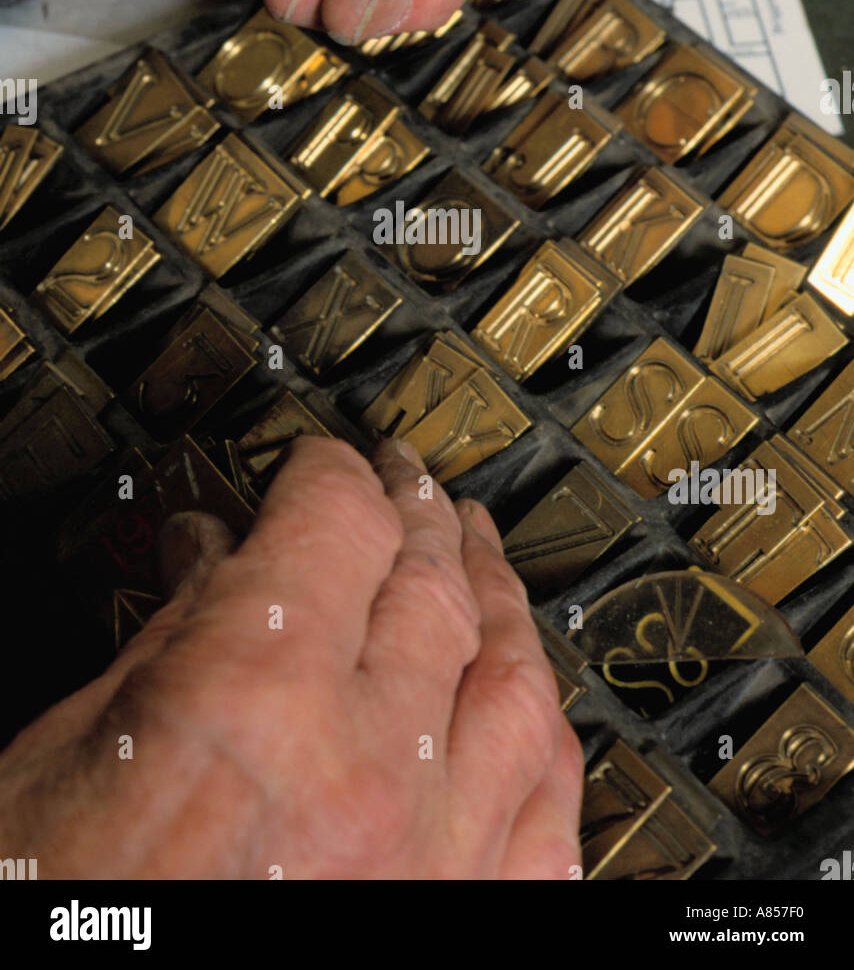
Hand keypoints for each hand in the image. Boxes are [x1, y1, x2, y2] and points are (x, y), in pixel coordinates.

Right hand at [0, 437, 581, 878]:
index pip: (332, 521)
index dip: (326, 471)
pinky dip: (542, 724)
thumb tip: (212, 554)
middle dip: (414, 510)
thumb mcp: (67, 760)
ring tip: (475, 552)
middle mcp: (366, 769)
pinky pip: (549, 798)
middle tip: (406, 479)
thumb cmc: (53, 913)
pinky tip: (531, 693)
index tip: (319, 463)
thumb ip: (170, 641)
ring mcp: (438, 854)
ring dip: (493, 595)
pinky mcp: (477, 924)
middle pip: (428, 581)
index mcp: (251, 704)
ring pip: (511, 673)